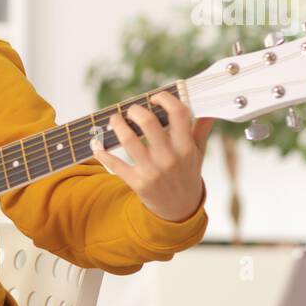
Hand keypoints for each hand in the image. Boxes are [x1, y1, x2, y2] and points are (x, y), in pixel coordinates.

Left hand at [89, 91, 214, 221]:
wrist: (179, 209)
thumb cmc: (187, 174)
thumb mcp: (198, 153)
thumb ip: (201, 130)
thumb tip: (208, 109)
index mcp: (185, 147)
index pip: (178, 113)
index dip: (165, 99)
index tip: (155, 97)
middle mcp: (169, 157)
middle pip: (148, 123)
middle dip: (135, 110)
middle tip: (131, 110)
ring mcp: (152, 170)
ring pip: (128, 140)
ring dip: (116, 125)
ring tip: (113, 120)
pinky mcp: (136, 182)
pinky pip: (114, 164)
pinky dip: (101, 152)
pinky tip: (97, 144)